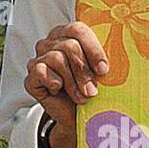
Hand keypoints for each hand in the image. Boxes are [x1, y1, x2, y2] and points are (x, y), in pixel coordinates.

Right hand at [24, 21, 109, 147]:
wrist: (78, 117)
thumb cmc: (91, 90)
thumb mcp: (100, 72)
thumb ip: (103, 59)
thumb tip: (117, 53)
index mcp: (68, 35)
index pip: (78, 29)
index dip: (93, 49)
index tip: (104, 70)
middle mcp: (51, 43)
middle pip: (69, 45)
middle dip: (83, 70)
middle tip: (92, 89)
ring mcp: (38, 58)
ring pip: (56, 59)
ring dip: (72, 82)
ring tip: (81, 96)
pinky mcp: (31, 76)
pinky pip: (41, 72)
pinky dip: (54, 83)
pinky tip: (59, 91)